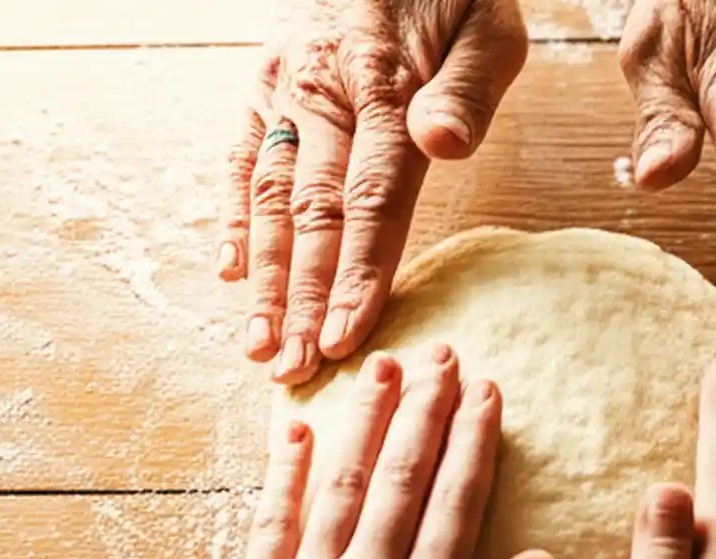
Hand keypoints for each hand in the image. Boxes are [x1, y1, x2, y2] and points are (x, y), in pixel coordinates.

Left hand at [213, 345, 554, 558]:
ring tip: (383, 368)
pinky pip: (270, 527)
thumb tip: (541, 558)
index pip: (457, 502)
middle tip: (442, 354)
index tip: (488, 390)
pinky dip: (282, 475)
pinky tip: (296, 430)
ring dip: (364, 422)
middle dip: (425, 411)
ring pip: (340, 485)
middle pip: (402, 478)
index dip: (474, 441)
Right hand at [217, 0, 528, 384]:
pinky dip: (231, 219)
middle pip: (309, 212)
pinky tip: (227, 274)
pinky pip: (240, 160)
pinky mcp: (260, 87)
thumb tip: (441, 145)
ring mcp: (281, 89)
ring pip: (266, 196)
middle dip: (299, 297)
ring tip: (257, 344)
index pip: (368, 197)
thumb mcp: (487, 30)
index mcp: (381, 83)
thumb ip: (466, 91)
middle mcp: (319, 91)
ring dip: (261, 276)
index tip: (345, 336)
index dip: (357, 272)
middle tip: (292, 368)